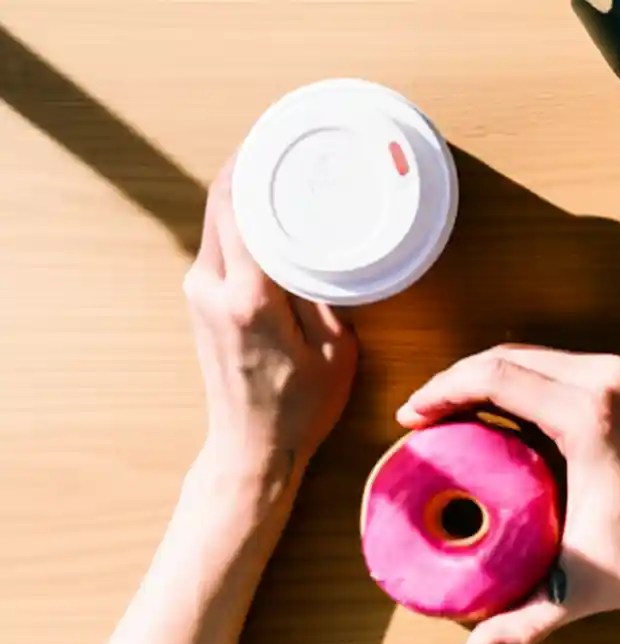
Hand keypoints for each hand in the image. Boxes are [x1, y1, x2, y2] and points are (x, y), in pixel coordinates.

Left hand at [182, 160, 357, 518]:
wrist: (250, 447)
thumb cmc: (300, 406)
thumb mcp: (336, 348)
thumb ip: (325, 290)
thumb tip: (322, 245)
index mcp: (249, 296)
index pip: (239, 207)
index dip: (253, 163)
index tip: (277, 135)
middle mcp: (212, 287)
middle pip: (221, 204)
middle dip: (248, 166)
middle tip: (282, 142)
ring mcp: (199, 293)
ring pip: (216, 221)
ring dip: (242, 193)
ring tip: (279, 171)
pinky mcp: (200, 300)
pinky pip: (217, 243)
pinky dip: (238, 220)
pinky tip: (267, 213)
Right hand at [397, 344, 619, 643]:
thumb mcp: (581, 585)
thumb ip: (524, 620)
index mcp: (591, 416)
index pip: (497, 376)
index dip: (444, 388)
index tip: (412, 413)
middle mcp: (610, 381)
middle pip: (511, 356)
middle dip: (458, 379)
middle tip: (423, 411)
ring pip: (538, 354)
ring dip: (491, 374)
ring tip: (455, 407)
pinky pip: (568, 362)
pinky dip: (529, 376)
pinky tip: (505, 405)